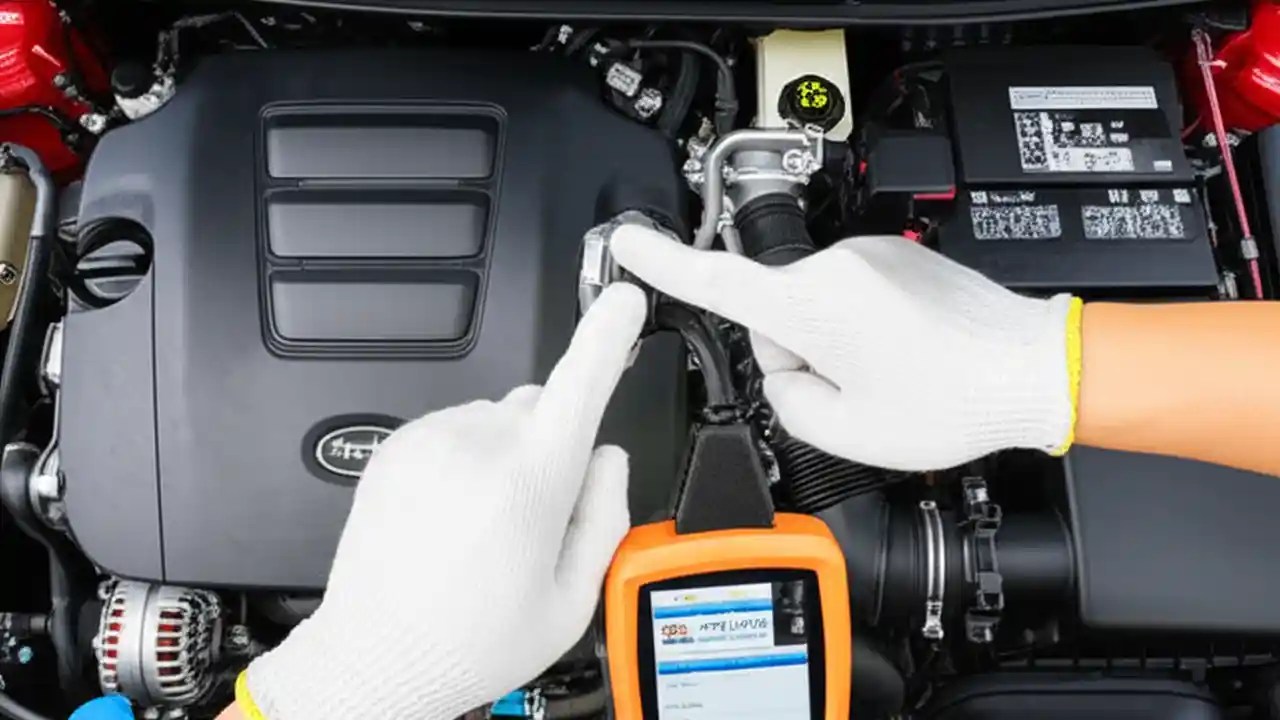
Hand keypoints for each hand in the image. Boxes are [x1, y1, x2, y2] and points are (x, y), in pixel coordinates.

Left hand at [244, 283, 646, 719]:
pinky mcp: (398, 446)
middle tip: (534, 520)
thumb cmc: (468, 640)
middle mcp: (475, 446)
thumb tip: (608, 462)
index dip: (607, 335)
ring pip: (497, 419)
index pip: (579, 384)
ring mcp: (429, 441)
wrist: (376, 656)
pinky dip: (465, 460)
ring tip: (483, 528)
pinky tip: (453, 518)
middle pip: (541, 408)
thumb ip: (604, 519)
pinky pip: (456, 430)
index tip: (624, 301)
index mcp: (529, 483)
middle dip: (551, 447)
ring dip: (504, 455)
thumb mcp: (570, 602)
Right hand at [612, 228, 1076, 470]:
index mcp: (814, 306)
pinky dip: (865, 331)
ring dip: (837, 347)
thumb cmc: (954, 400)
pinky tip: (907, 356)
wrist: (1031, 369)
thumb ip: (788, 403)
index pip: (717, 281)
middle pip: (774, 317)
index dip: (661, 263)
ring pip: (814, 311)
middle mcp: (836, 268)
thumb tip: (786, 376)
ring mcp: (869, 257)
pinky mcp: (894, 258)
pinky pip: (850, 298)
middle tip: (860, 392)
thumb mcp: (849, 432)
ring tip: (894, 376)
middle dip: (801, 358)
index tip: (626, 241)